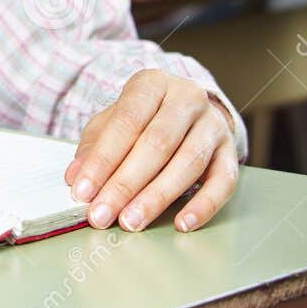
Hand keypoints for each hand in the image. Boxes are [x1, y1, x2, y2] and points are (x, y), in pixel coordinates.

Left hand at [65, 70, 239, 233]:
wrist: (186, 109)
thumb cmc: (142, 118)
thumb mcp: (111, 121)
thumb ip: (93, 147)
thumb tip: (75, 177)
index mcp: (152, 84)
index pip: (126, 121)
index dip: (103, 159)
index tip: (83, 191)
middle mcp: (188, 99)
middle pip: (157, 143)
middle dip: (125, 184)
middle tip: (103, 213)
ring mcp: (214, 125)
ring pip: (188, 163)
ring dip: (156, 197)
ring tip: (131, 221)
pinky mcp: (231, 152)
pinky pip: (223, 182)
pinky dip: (203, 206)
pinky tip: (182, 223)